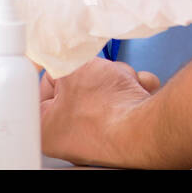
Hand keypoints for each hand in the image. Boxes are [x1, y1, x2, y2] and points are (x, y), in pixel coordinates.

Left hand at [39, 59, 159, 167]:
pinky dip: (133, 89)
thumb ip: (62, 58)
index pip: (45, 86)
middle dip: (97, 72)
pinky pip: (124, 100)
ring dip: (119, 77)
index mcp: (47, 129)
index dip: (62, 67)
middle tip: (99, 72)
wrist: (146, 125)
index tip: (71, 60)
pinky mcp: (124, 130)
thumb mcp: (74, 68)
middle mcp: (72, 137)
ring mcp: (100, 136)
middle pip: (80, 86)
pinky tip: (137, 90)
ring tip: (122, 82)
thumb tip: (60, 54)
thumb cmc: (107, 110)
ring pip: (105, 90)